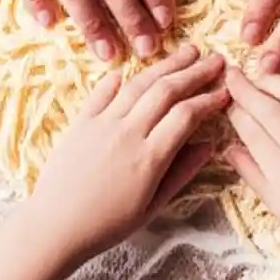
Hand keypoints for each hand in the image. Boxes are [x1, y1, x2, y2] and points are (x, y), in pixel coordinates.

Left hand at [22, 45, 228, 261]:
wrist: (53, 227)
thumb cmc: (106, 226)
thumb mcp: (151, 208)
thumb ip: (181, 173)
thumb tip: (207, 146)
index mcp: (149, 157)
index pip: (187, 115)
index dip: (209, 100)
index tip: (225, 91)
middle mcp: (127, 133)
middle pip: (167, 91)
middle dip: (195, 72)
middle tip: (216, 60)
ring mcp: (101, 124)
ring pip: (139, 84)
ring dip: (166, 65)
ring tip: (186, 53)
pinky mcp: (80, 122)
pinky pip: (102, 92)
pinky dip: (119, 78)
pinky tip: (131, 70)